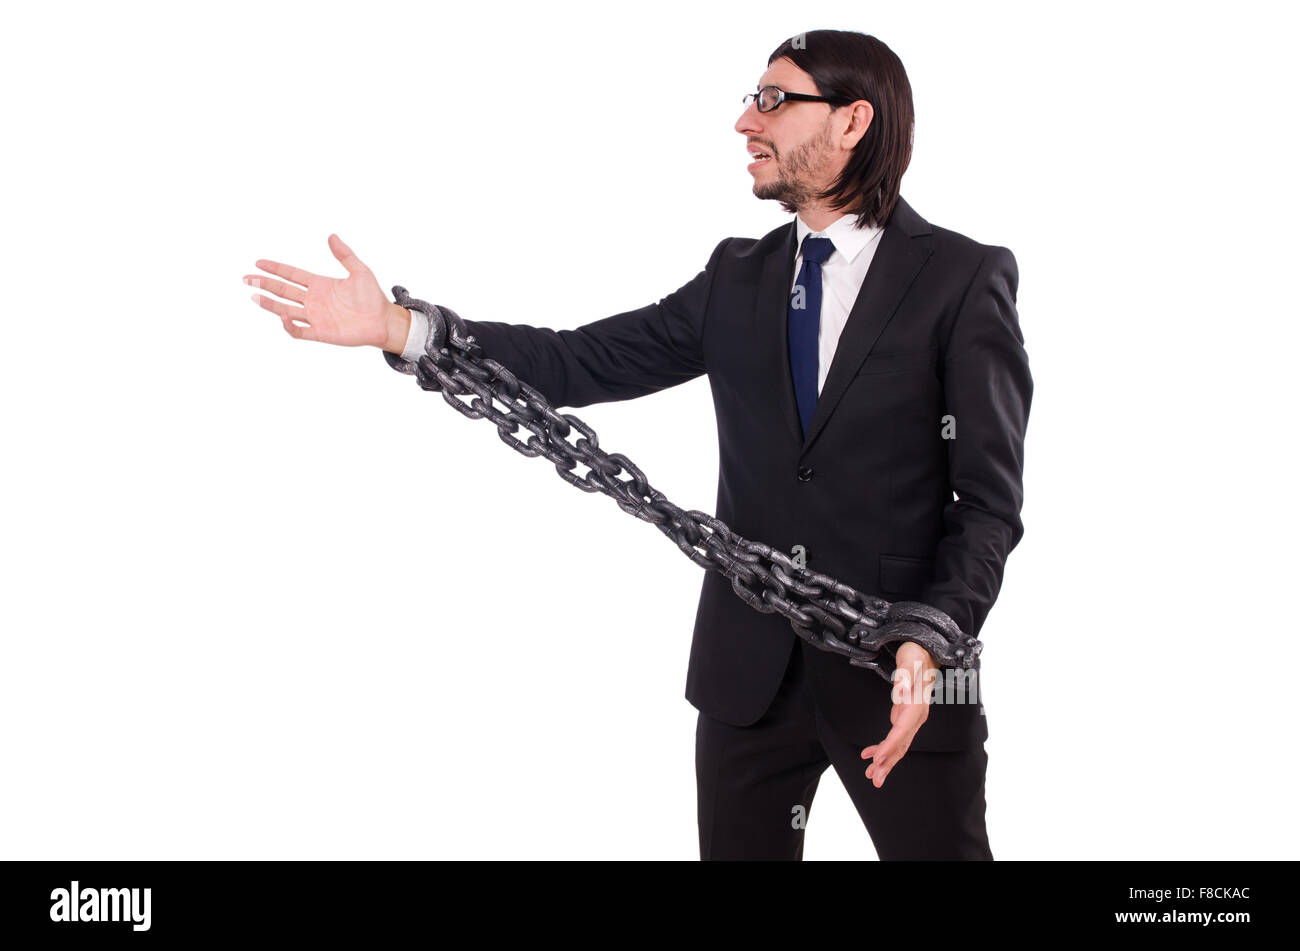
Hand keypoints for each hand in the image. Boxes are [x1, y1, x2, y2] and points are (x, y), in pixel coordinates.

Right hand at [245, 234, 403, 349]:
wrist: (383, 320)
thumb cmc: (373, 297)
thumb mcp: (359, 270)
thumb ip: (344, 254)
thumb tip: (331, 236)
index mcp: (319, 284)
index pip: (291, 274)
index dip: (275, 268)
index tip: (258, 262)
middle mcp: (313, 300)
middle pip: (283, 290)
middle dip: (264, 284)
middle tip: (246, 278)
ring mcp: (315, 317)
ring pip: (285, 309)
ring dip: (269, 304)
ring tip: (253, 296)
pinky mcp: (321, 332)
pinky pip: (299, 331)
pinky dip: (289, 325)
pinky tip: (283, 315)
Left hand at [859, 641, 937, 787]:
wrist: (924, 652)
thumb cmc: (916, 655)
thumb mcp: (910, 660)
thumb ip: (905, 675)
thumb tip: (900, 690)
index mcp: (916, 705)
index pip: (902, 730)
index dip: (890, 746)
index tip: (877, 759)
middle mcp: (916, 716)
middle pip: (901, 744)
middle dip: (888, 763)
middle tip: (875, 779)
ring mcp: (911, 718)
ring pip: (898, 745)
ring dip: (885, 762)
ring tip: (872, 776)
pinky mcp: (905, 717)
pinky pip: (895, 738)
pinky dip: (883, 748)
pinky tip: (870, 756)